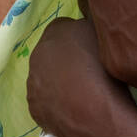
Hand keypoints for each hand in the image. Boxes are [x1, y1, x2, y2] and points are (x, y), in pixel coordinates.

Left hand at [26, 17, 136, 136]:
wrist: (97, 112)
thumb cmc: (103, 70)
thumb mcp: (102, 33)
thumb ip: (89, 23)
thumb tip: (84, 25)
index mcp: (54, 32)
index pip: (64, 26)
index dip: (78, 35)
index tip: (90, 47)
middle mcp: (37, 55)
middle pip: (52, 51)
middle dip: (65, 57)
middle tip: (87, 68)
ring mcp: (33, 83)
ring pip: (46, 76)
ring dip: (58, 79)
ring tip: (80, 89)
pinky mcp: (34, 108)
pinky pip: (45, 99)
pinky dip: (55, 100)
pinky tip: (72, 104)